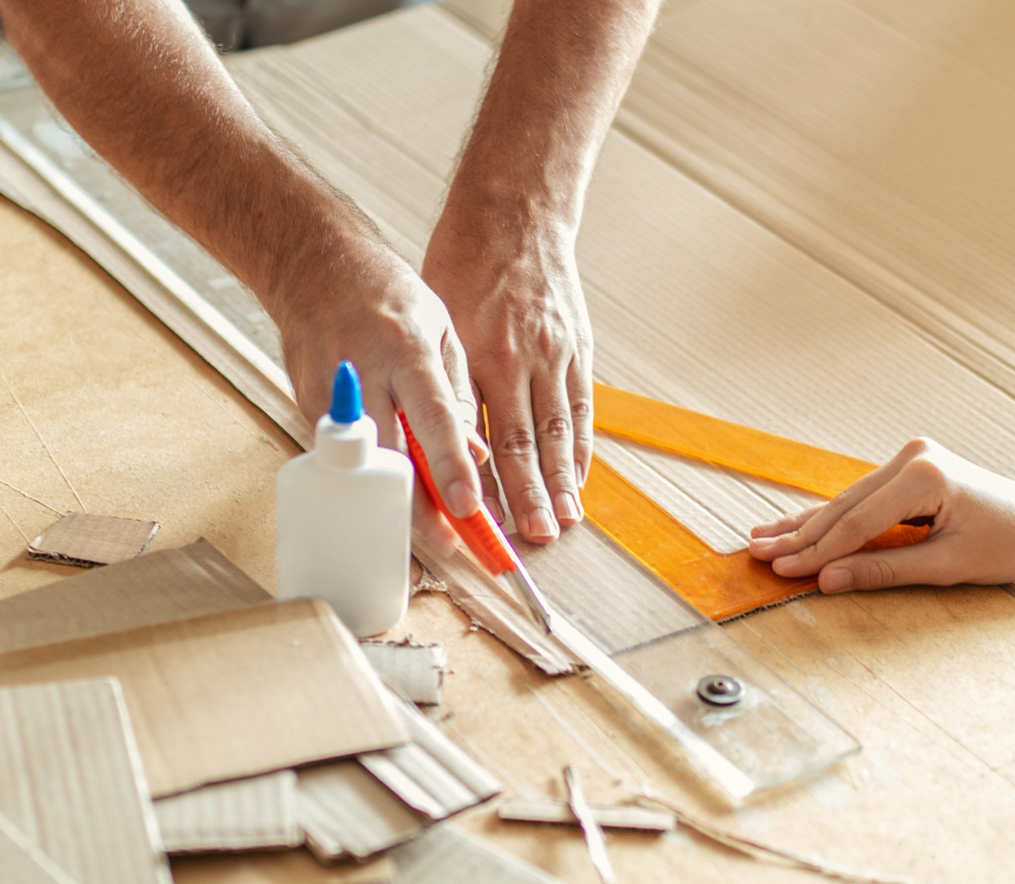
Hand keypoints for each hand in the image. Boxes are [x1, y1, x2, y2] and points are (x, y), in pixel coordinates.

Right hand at [276, 247, 486, 551]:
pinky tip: (393, 487)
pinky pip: (343, 452)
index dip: (450, 467)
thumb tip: (475, 452)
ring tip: (426, 527)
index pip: (433, 419)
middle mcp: (362, 372)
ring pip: (360, 464)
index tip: (466, 507)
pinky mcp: (306, 404)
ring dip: (392, 501)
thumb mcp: (441, 327)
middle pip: (388, 457)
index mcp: (405, 349)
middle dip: (416, 507)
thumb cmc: (384, 292)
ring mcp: (328, 392)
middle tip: (446, 540)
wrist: (312, 263)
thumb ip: (460, 392)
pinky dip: (370, 473)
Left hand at [423, 212, 592, 543]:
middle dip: (529, 496)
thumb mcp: (437, 318)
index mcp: (479, 352)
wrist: (516, 213)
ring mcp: (556, 354)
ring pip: (559, 431)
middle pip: (525, 442)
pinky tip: (576, 477)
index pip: (478, 432)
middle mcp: (521, 358)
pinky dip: (579, 448)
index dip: (479, 480)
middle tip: (531, 538)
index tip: (476, 518)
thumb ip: (440, 379)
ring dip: (561, 482)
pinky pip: (581, 409)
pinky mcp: (578, 348)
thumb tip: (433, 438)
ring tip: (563, 521)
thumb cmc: (464, 262)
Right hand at [747, 439, 1014, 592]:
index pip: (856, 523)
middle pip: (845, 507)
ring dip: (808, 525)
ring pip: (848, 500)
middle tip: (757, 555)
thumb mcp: (945, 567)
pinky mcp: (914, 469)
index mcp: (925, 474)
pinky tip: (799, 525)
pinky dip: (835, 518)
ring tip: (763, 539)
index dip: (816, 552)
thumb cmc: (1011, 546)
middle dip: (801, 536)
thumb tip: (826, 580)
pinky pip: (865, 498)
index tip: (780, 572)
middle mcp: (914, 456)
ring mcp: (913, 458)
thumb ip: (882, 571)